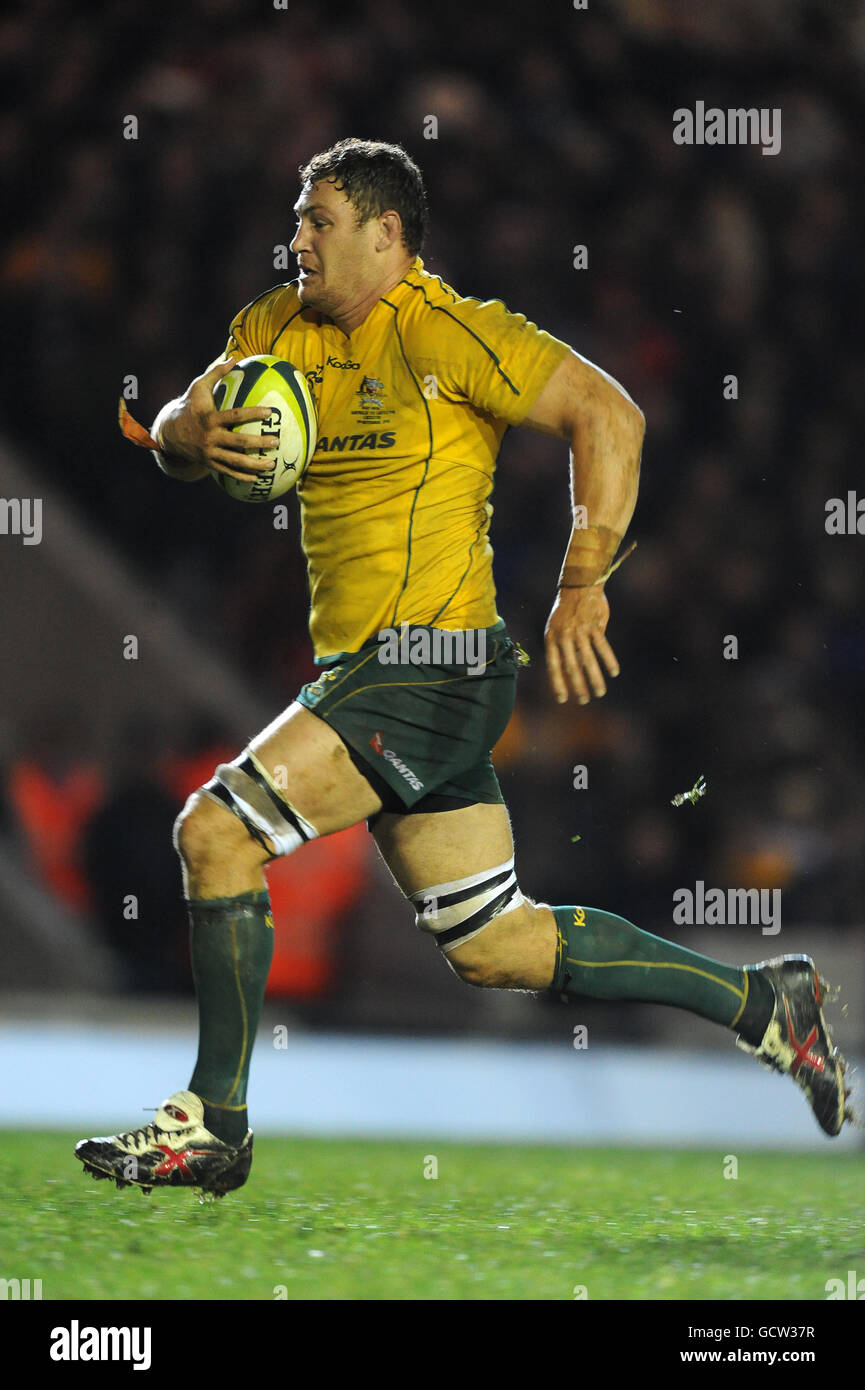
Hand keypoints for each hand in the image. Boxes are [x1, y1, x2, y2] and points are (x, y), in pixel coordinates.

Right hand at [158, 356, 278, 480]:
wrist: (169, 432)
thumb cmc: (189, 405)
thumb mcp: (198, 387)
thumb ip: (216, 372)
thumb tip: (233, 357)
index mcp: (210, 418)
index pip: (235, 415)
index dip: (253, 413)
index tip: (270, 412)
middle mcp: (210, 437)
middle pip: (239, 441)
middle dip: (259, 442)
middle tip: (276, 441)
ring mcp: (210, 452)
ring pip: (235, 461)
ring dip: (255, 465)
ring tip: (272, 465)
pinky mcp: (209, 463)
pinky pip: (228, 472)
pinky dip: (242, 476)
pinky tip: (257, 479)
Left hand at [544, 586, 618, 704]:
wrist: (579, 584)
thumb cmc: (567, 610)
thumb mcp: (558, 627)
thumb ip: (565, 648)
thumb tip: (575, 669)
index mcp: (551, 638)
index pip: (553, 666)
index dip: (557, 683)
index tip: (562, 699)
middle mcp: (564, 636)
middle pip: (571, 666)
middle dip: (578, 686)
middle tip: (584, 700)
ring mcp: (579, 631)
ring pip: (588, 659)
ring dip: (595, 678)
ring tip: (600, 692)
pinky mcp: (595, 626)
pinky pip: (602, 647)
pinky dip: (608, 660)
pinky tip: (613, 672)